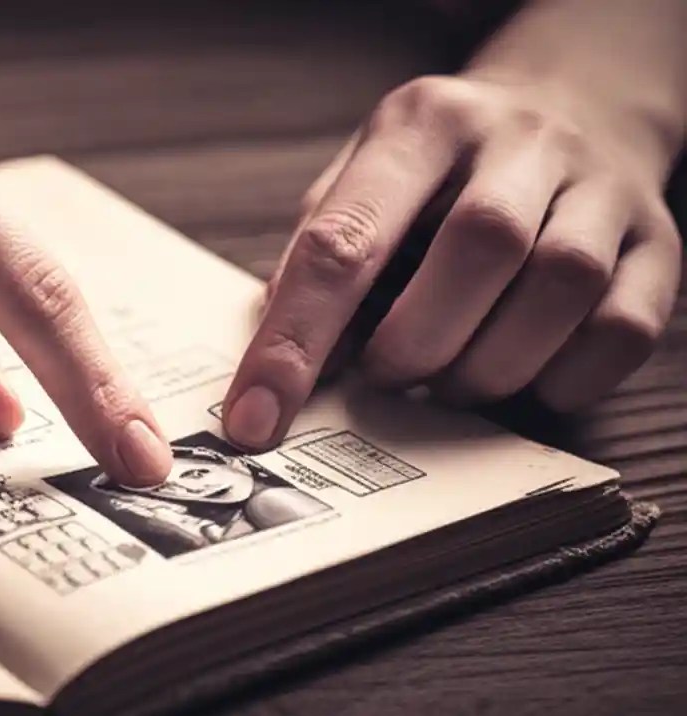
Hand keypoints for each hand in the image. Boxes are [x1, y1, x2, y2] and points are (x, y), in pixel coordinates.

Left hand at [225, 74, 682, 448]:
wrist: (572, 111)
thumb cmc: (436, 177)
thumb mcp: (361, 188)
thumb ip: (314, 269)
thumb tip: (277, 374)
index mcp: (419, 125)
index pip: (345, 237)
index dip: (295, 340)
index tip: (256, 418)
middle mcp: (517, 142)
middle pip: (477, 245)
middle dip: (415, 343)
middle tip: (388, 379)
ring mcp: (598, 188)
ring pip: (559, 283)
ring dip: (489, 365)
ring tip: (449, 383)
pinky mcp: (657, 242)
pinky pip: (622, 326)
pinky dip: (563, 377)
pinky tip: (524, 378)